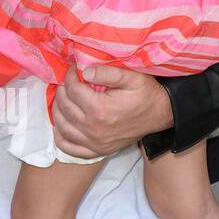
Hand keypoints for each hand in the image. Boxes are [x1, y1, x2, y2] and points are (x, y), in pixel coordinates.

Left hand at [51, 65, 172, 157]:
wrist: (161, 115)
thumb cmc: (146, 94)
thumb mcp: (132, 77)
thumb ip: (107, 72)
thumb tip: (85, 71)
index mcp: (100, 109)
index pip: (72, 90)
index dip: (69, 76)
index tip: (73, 68)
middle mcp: (93, 128)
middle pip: (65, 107)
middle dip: (62, 91)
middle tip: (66, 82)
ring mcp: (94, 142)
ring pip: (63, 127)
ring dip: (57, 111)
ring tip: (62, 98)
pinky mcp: (98, 150)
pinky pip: (70, 148)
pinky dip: (61, 137)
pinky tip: (62, 125)